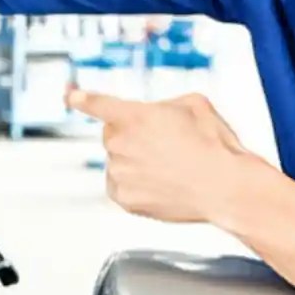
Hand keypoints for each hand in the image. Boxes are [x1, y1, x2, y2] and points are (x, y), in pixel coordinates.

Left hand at [67, 90, 269, 224]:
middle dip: (130, 135)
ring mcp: (120, 173)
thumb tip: (156, 114)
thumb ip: (163, 104)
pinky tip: (161, 183)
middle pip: (112, 134)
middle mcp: (120, 144)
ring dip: (134, 160)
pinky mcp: (124, 199)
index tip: (68, 95)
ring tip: (169, 167)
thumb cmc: (214, 145)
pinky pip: (121, 186)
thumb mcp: (193, 104)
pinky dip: (136, 184)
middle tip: (164, 143)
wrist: (225, 187)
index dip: (80, 98)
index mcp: (133, 115)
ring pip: (117, 160)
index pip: (97, 104)